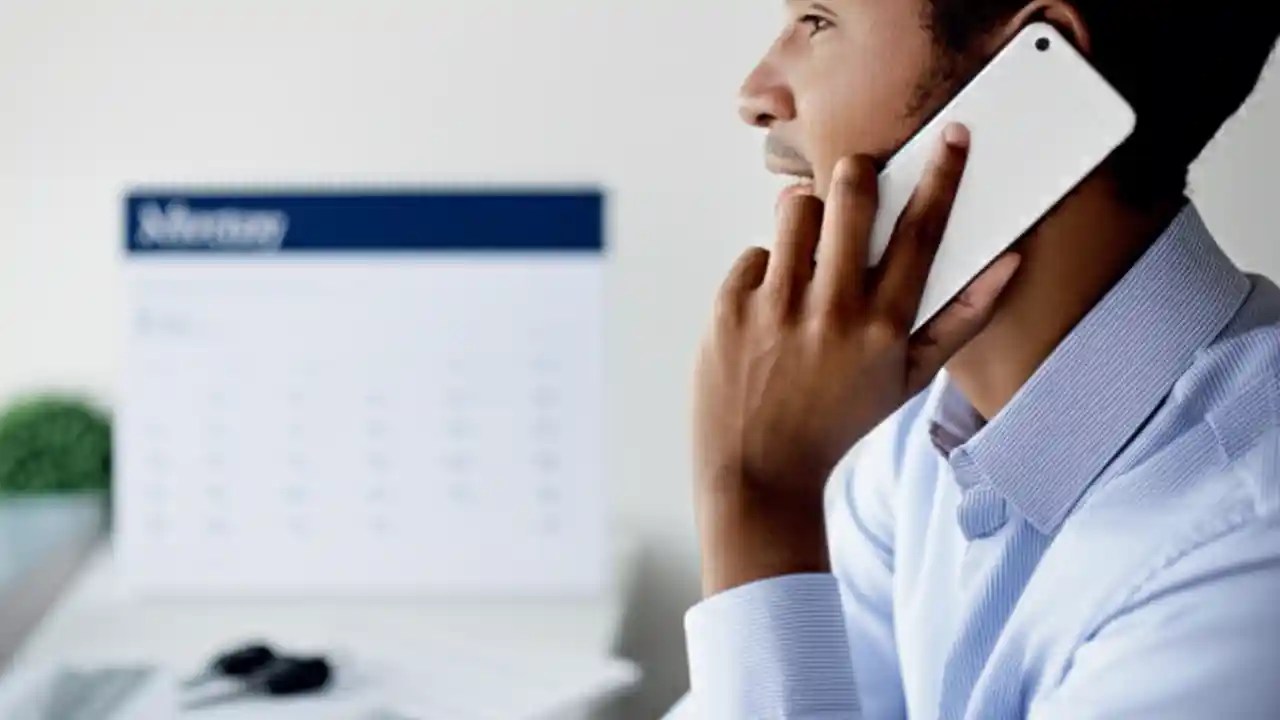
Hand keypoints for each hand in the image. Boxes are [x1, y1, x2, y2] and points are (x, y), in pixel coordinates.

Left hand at [692, 124, 1020, 595]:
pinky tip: (769, 313)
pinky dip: (765, 274)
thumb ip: (961, 320)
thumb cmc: (839, 421)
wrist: (758, 472)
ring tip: (808, 260)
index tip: (951, 137)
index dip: (942, 177)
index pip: (922, 233)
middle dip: (857, 173)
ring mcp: (774, 308)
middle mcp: (830, 311)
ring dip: (806, 220)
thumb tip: (1008, 261)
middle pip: (850, 195)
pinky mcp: (728, 309)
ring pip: (796, 210)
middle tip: (858, 177)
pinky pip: (755, 254)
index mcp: (882, 328)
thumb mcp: (907, 381)